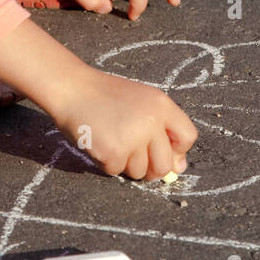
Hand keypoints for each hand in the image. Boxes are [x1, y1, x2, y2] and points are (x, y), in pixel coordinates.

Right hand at [50, 66, 197, 180]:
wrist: (72, 88)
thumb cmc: (105, 96)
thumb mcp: (140, 102)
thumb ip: (162, 130)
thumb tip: (178, 169)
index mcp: (162, 106)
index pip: (188, 137)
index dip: (177, 150)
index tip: (162, 149)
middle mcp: (152, 122)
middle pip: (165, 164)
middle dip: (151, 168)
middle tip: (133, 156)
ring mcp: (133, 138)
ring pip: (140, 172)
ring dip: (125, 164)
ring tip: (111, 140)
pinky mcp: (113, 152)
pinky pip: (116, 171)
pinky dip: (106, 163)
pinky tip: (99, 143)